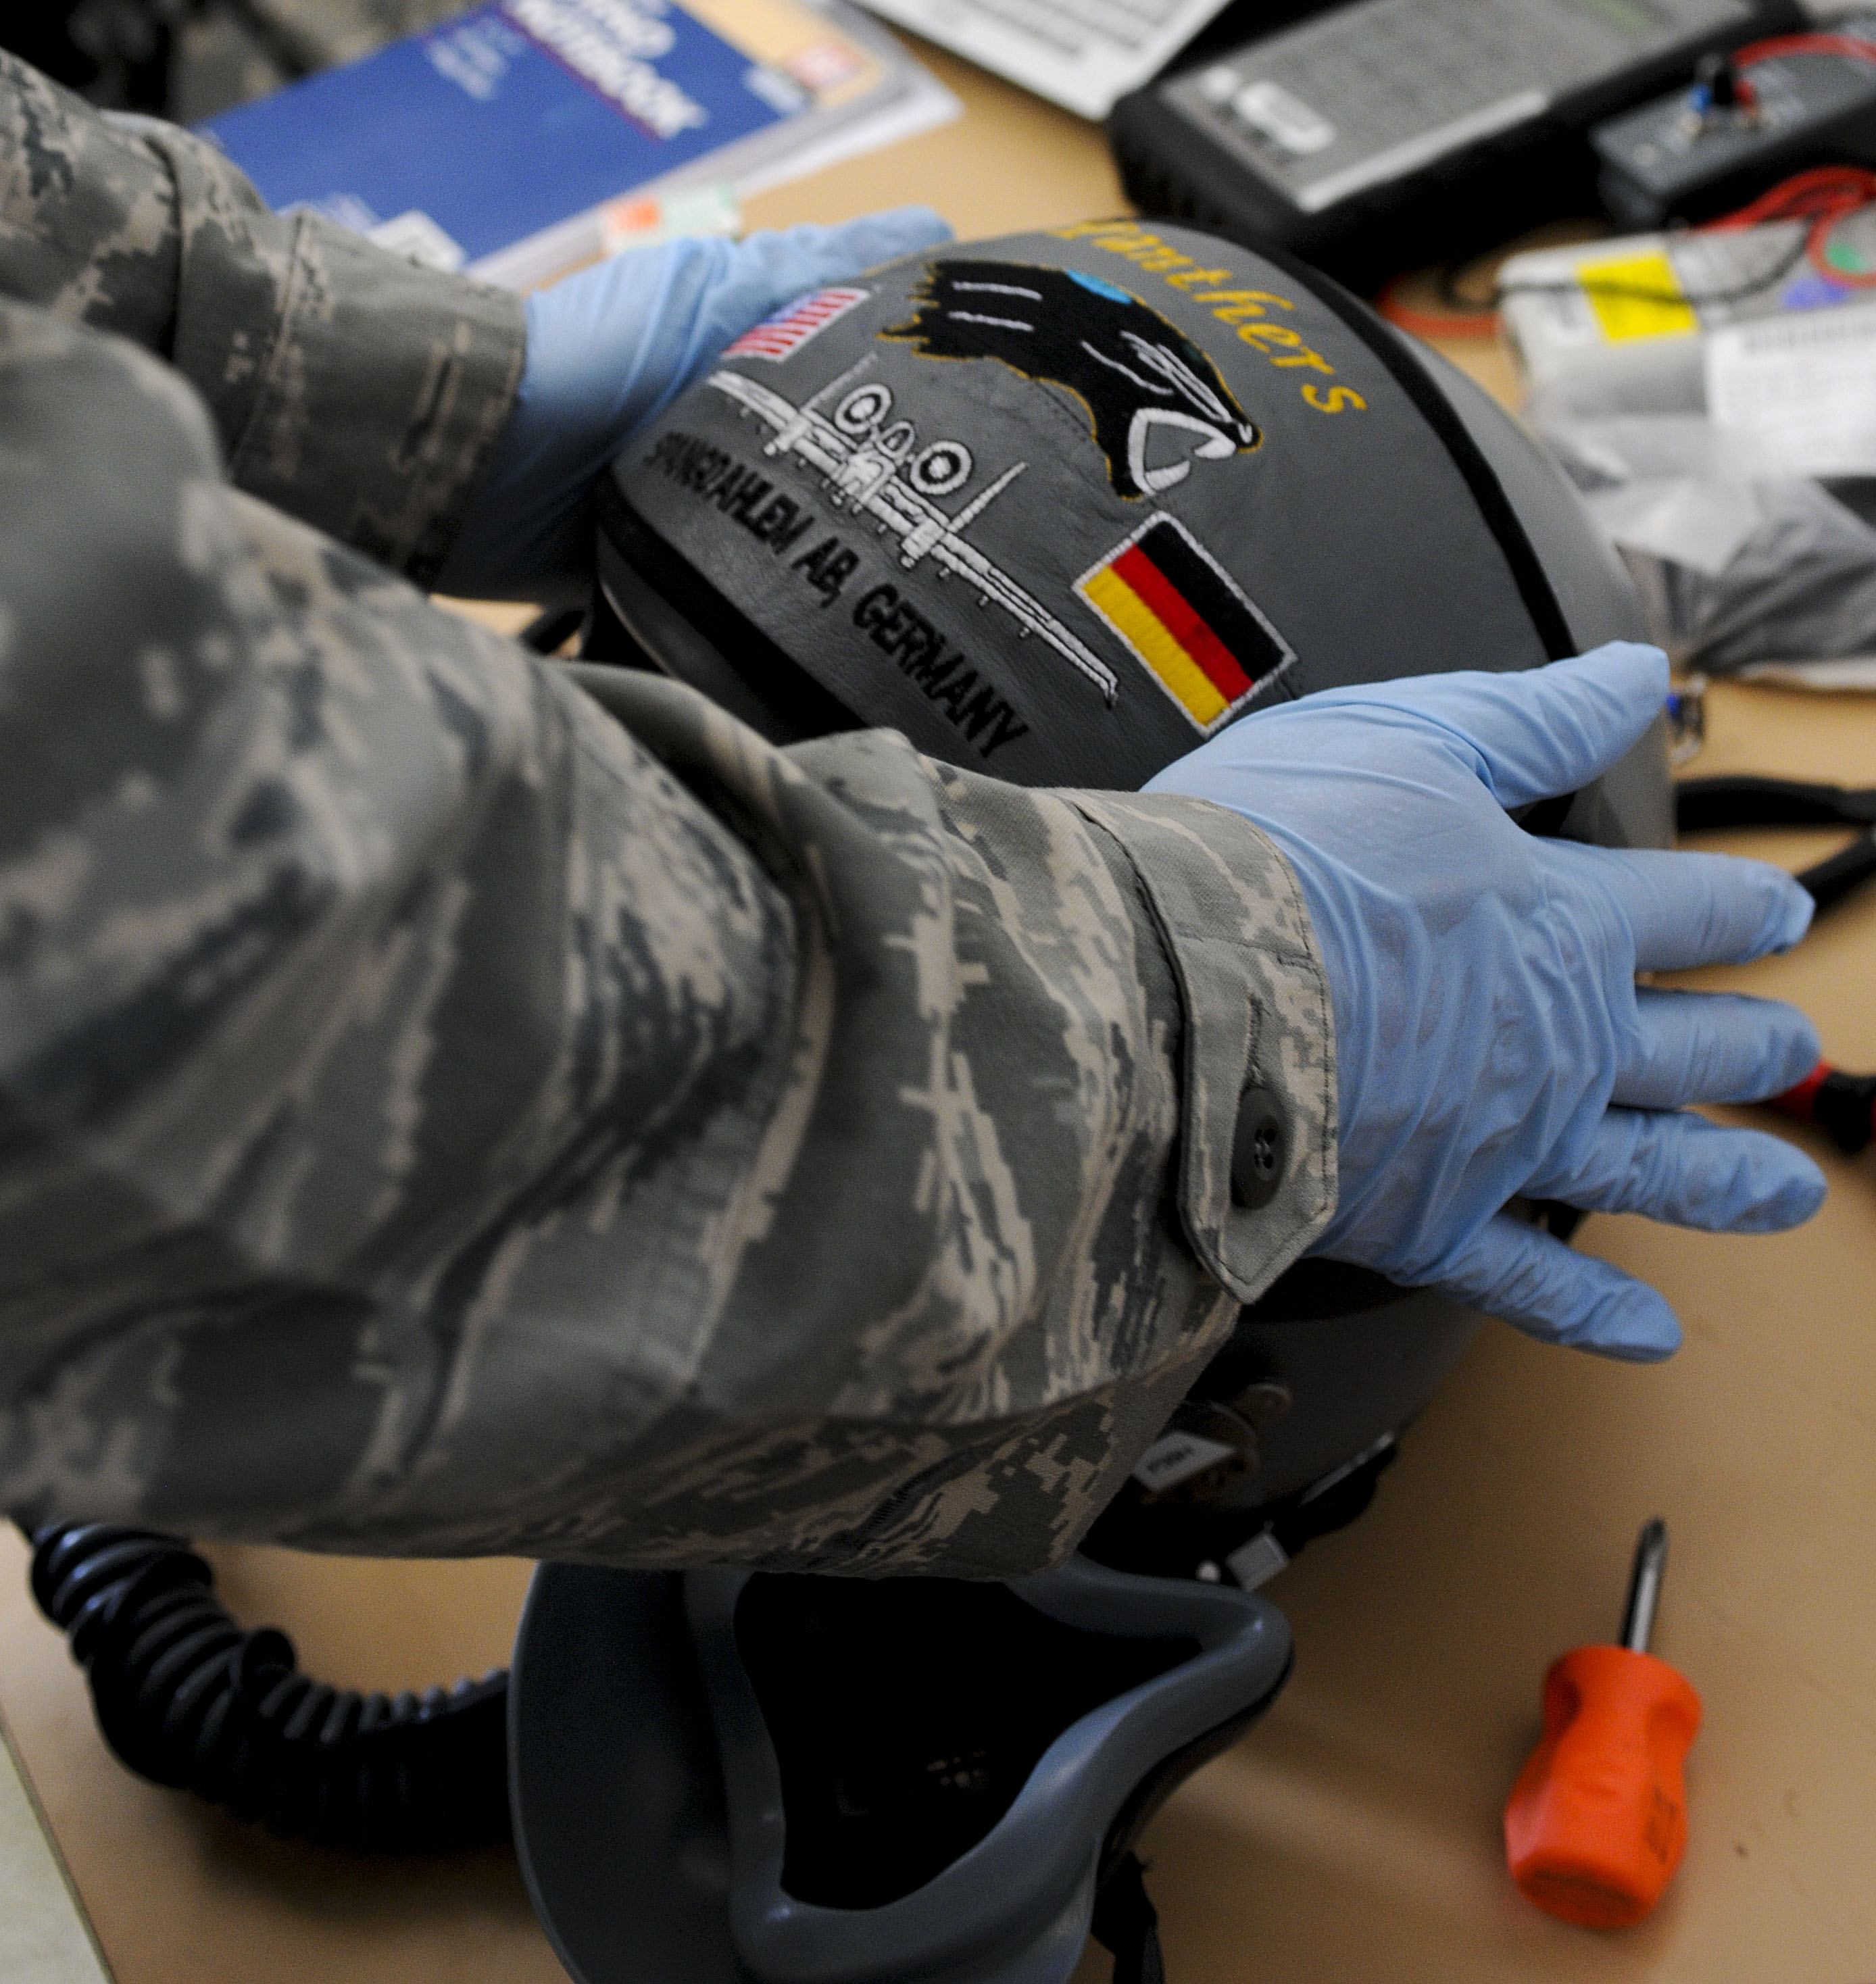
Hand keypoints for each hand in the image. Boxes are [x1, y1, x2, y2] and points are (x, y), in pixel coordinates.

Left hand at [440, 207, 951, 599]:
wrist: (484, 465)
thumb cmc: (597, 359)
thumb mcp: (719, 291)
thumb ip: (821, 270)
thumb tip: (934, 239)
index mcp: (763, 352)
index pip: (874, 360)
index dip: (934, 376)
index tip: (1000, 402)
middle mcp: (749, 428)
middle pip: (861, 452)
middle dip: (913, 474)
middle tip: (982, 501)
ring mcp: (724, 506)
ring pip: (826, 527)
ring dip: (866, 544)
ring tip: (935, 563)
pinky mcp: (695, 578)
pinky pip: (768, 599)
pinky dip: (803, 604)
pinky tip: (857, 613)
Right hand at [1145, 643, 1825, 1360]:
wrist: (1172, 986)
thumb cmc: (1267, 857)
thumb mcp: (1404, 738)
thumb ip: (1528, 719)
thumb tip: (1632, 678)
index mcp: (1552, 917)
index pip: (1681, 912)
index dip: (1736, 912)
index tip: (1770, 918)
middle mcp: (1553, 1040)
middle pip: (1687, 1049)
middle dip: (1747, 1050)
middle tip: (1789, 1054)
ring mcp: (1499, 1140)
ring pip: (1646, 1170)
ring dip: (1722, 1183)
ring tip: (1782, 1196)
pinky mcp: (1427, 1220)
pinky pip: (1530, 1280)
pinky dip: (1592, 1312)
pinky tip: (1646, 1333)